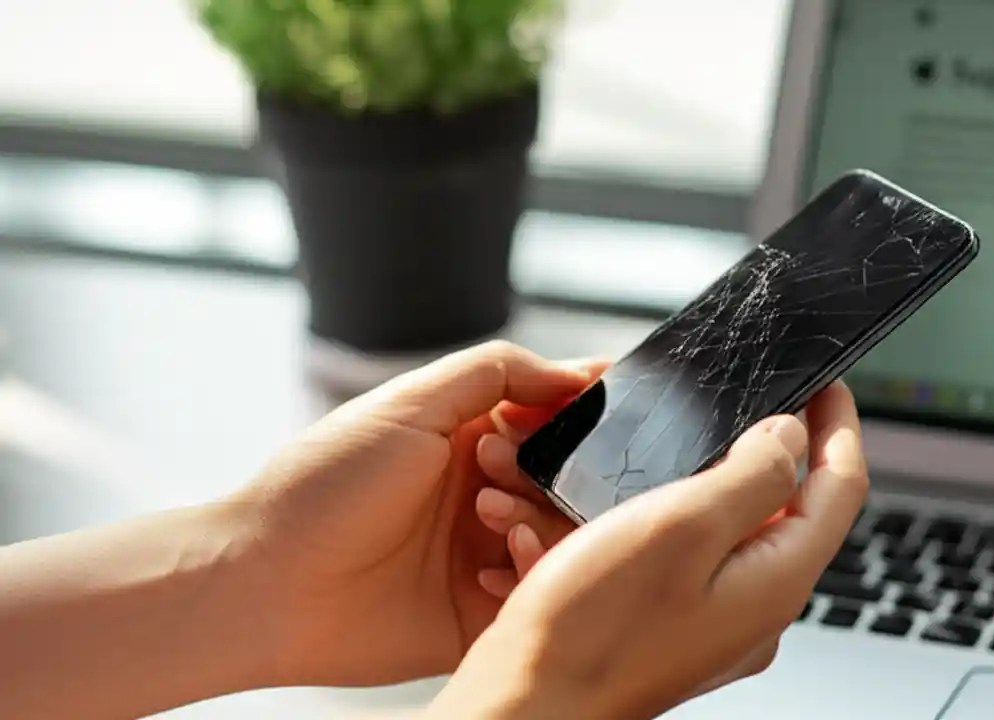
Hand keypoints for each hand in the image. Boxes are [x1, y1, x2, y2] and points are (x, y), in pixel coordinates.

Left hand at [226, 341, 606, 686]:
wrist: (266, 585)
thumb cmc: (324, 486)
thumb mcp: (410, 404)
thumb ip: (497, 373)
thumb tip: (575, 374)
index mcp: (469, 437)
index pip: (554, 414)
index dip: (585, 407)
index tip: (612, 406)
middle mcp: (484, 492)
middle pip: (570, 475)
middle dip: (556, 465)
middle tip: (497, 466)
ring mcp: (484, 552)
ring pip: (564, 532)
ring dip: (539, 516)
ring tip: (489, 514)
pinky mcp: (483, 612)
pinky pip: (541, 592)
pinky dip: (533, 572)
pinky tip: (493, 566)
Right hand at [430, 381, 867, 719]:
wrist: (527, 702)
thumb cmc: (594, 629)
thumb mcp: (683, 525)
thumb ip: (751, 474)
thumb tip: (791, 437)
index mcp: (776, 581)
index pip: (841, 487)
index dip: (838, 424)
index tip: (828, 384)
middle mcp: (754, 608)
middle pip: (791, 507)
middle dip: (768, 448)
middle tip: (750, 403)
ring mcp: (713, 622)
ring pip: (729, 528)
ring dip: (704, 479)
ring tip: (673, 447)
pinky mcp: (669, 626)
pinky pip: (681, 556)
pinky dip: (659, 518)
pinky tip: (619, 506)